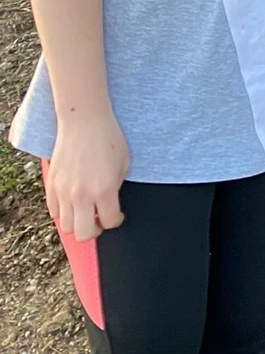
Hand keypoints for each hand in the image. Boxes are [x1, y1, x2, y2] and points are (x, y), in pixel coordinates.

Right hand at [45, 112, 128, 240]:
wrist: (84, 120)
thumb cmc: (108, 137)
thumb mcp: (124, 163)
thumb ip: (117, 188)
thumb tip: (109, 205)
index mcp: (104, 189)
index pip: (109, 221)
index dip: (116, 220)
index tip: (117, 215)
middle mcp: (81, 195)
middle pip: (84, 234)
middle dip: (95, 230)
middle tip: (100, 219)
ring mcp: (63, 191)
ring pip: (67, 227)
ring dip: (78, 222)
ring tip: (86, 211)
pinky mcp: (51, 185)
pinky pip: (54, 212)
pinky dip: (63, 212)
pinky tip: (73, 202)